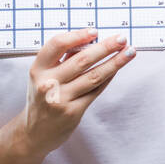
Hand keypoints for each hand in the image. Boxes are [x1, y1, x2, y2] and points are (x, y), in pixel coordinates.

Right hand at [20, 28, 135, 154]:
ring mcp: (61, 99)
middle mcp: (47, 83)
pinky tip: (117, 68)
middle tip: (122, 38)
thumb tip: (90, 40)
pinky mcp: (73, 112)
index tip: (95, 31)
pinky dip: (108, 78)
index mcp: (37, 69)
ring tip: (130, 52)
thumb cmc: (42, 97)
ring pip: (94, 75)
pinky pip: (96, 90)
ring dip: (115, 62)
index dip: (78, 35)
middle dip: (106, 47)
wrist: (34, 132)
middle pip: (82, 59)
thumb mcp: (43, 76)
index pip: (58, 44)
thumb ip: (62, 59)